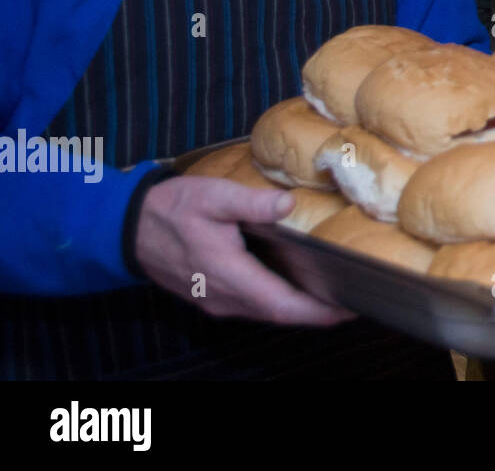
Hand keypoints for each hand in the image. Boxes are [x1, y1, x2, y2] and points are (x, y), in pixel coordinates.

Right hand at [134, 175, 354, 326]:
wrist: (126, 228)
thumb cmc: (171, 209)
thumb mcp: (213, 196)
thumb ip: (251, 203)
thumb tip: (288, 203)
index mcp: (229, 275)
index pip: (283, 305)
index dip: (318, 311)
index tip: (349, 308)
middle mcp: (225, 297)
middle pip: (281, 314)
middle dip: (318, 311)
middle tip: (353, 299)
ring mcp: (217, 300)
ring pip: (267, 312)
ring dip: (299, 307)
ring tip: (333, 292)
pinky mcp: (212, 296)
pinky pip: (254, 305)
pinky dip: (280, 300)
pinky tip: (297, 284)